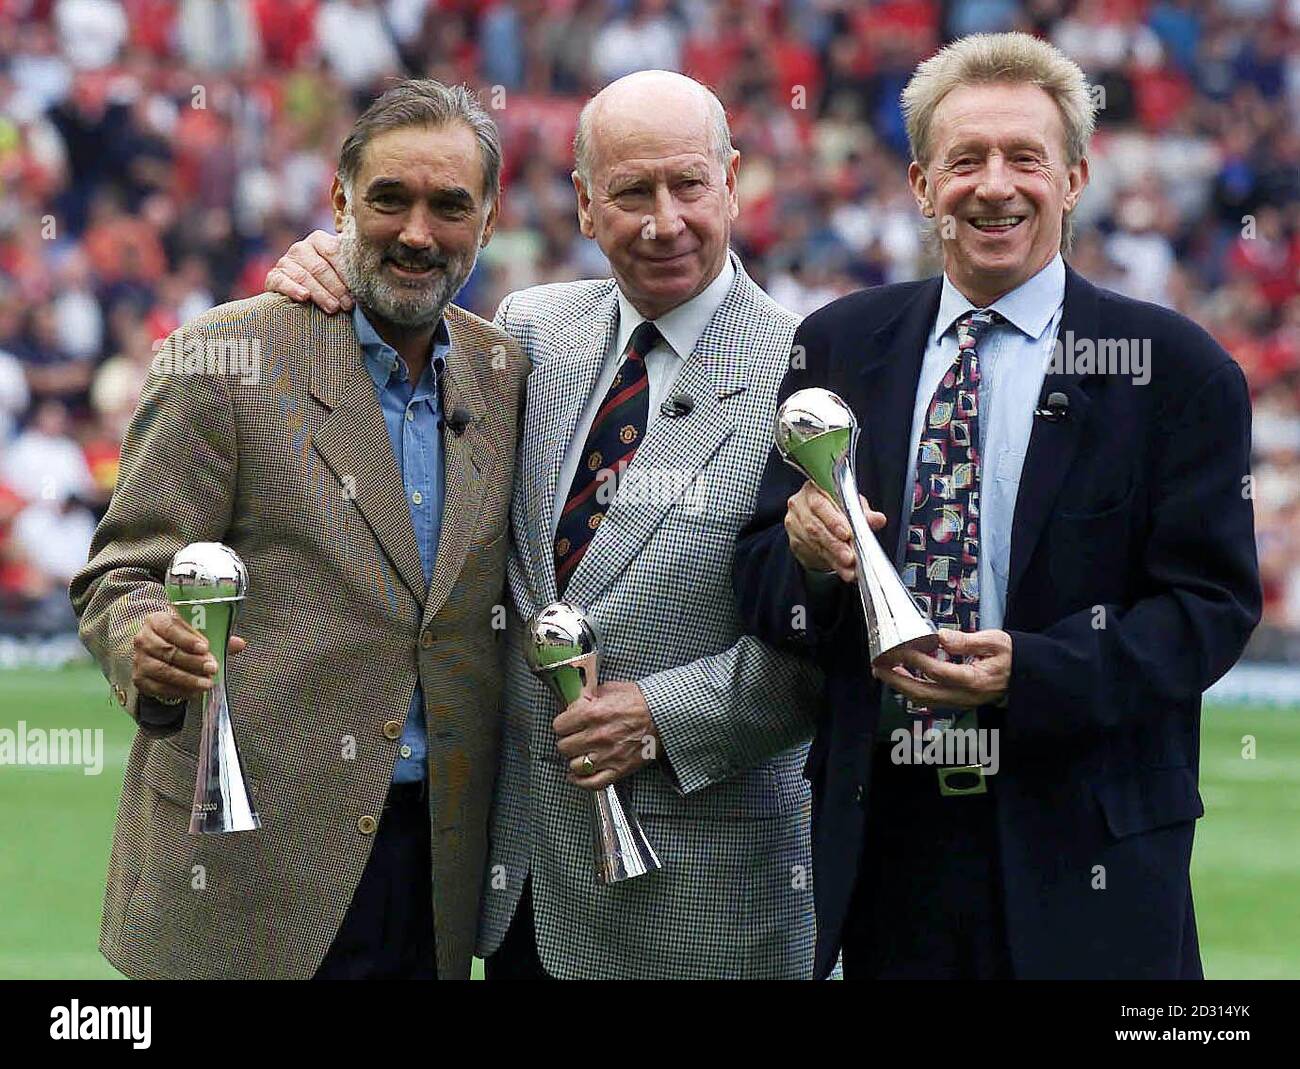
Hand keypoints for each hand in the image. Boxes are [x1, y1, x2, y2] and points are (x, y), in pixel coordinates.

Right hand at [131, 608, 247, 702]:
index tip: (205, 647)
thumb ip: (218, 636)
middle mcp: (144, 639)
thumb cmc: (181, 638)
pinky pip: (159, 687)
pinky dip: (178, 691)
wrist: (156, 652)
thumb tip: (239, 644)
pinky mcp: (140, 679)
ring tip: (206, 683)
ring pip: (162, 670)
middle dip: (192, 661)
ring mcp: (139, 660)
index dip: (187, 638)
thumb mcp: (196, 632)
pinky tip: (194, 692)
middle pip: (167, 650)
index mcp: (157, 620)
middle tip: (212, 668)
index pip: (170, 626)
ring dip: (187, 679)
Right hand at [264, 230, 352, 313]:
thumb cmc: (332, 284)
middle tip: (347, 305)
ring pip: (304, 276)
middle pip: (320, 267)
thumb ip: (352, 268)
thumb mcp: (342, 273)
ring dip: (320, 294)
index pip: (333, 252)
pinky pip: (282, 281)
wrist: (305, 296)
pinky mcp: (274, 276)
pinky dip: (293, 289)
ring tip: (334, 308)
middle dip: (336, 288)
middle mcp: (301, 248)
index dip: (346, 273)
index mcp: (319, 240)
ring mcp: (286, 261)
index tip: (358, 290)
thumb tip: (372, 273)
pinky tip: (304, 297)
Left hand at [553, 681, 658, 790]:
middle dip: (568, 741)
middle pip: (564, 747)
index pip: (559, 726)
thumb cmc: (639, 701)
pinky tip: (577, 774)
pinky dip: (580, 781)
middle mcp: (597, 736)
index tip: (567, 724)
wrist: (663, 715)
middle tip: (575, 737)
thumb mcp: (610, 689)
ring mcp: (607, 755)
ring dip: (575, 759)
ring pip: (574, 765)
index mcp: (593, 713)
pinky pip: (591, 783)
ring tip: (581, 752)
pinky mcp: (618, 769)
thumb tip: (572, 703)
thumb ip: (588, 696)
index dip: (562, 724)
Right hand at [785, 480, 885, 582]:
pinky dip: (830, 563)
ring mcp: (794, 524)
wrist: (820, 518)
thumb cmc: (836, 507)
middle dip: (835, 544)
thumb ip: (864, 513)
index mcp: (813, 490)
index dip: (833, 520)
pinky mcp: (794, 541)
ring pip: (814, 543)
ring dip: (834, 557)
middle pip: (815, 527)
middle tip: (849, 557)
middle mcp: (799, 505)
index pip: (820, 504)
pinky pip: (812, 554)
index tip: (847, 534)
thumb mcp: (852, 505)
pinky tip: (842, 569)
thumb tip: (878, 519)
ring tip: (849, 568)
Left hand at [873, 628, 1010, 708]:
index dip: (917, 661)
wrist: (1026, 677)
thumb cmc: (1013, 656)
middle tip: (878, 665)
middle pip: (923, 692)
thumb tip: (941, 637)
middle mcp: (965, 696)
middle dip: (897, 680)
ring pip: (923, 699)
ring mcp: (960, 702)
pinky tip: (902, 676)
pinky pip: (929, 699)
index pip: (938, 672)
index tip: (900, 648)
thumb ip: (967, 641)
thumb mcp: (997, 641)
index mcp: (975, 680)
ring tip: (884, 671)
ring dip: (901, 686)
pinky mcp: (957, 702)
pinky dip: (911, 688)